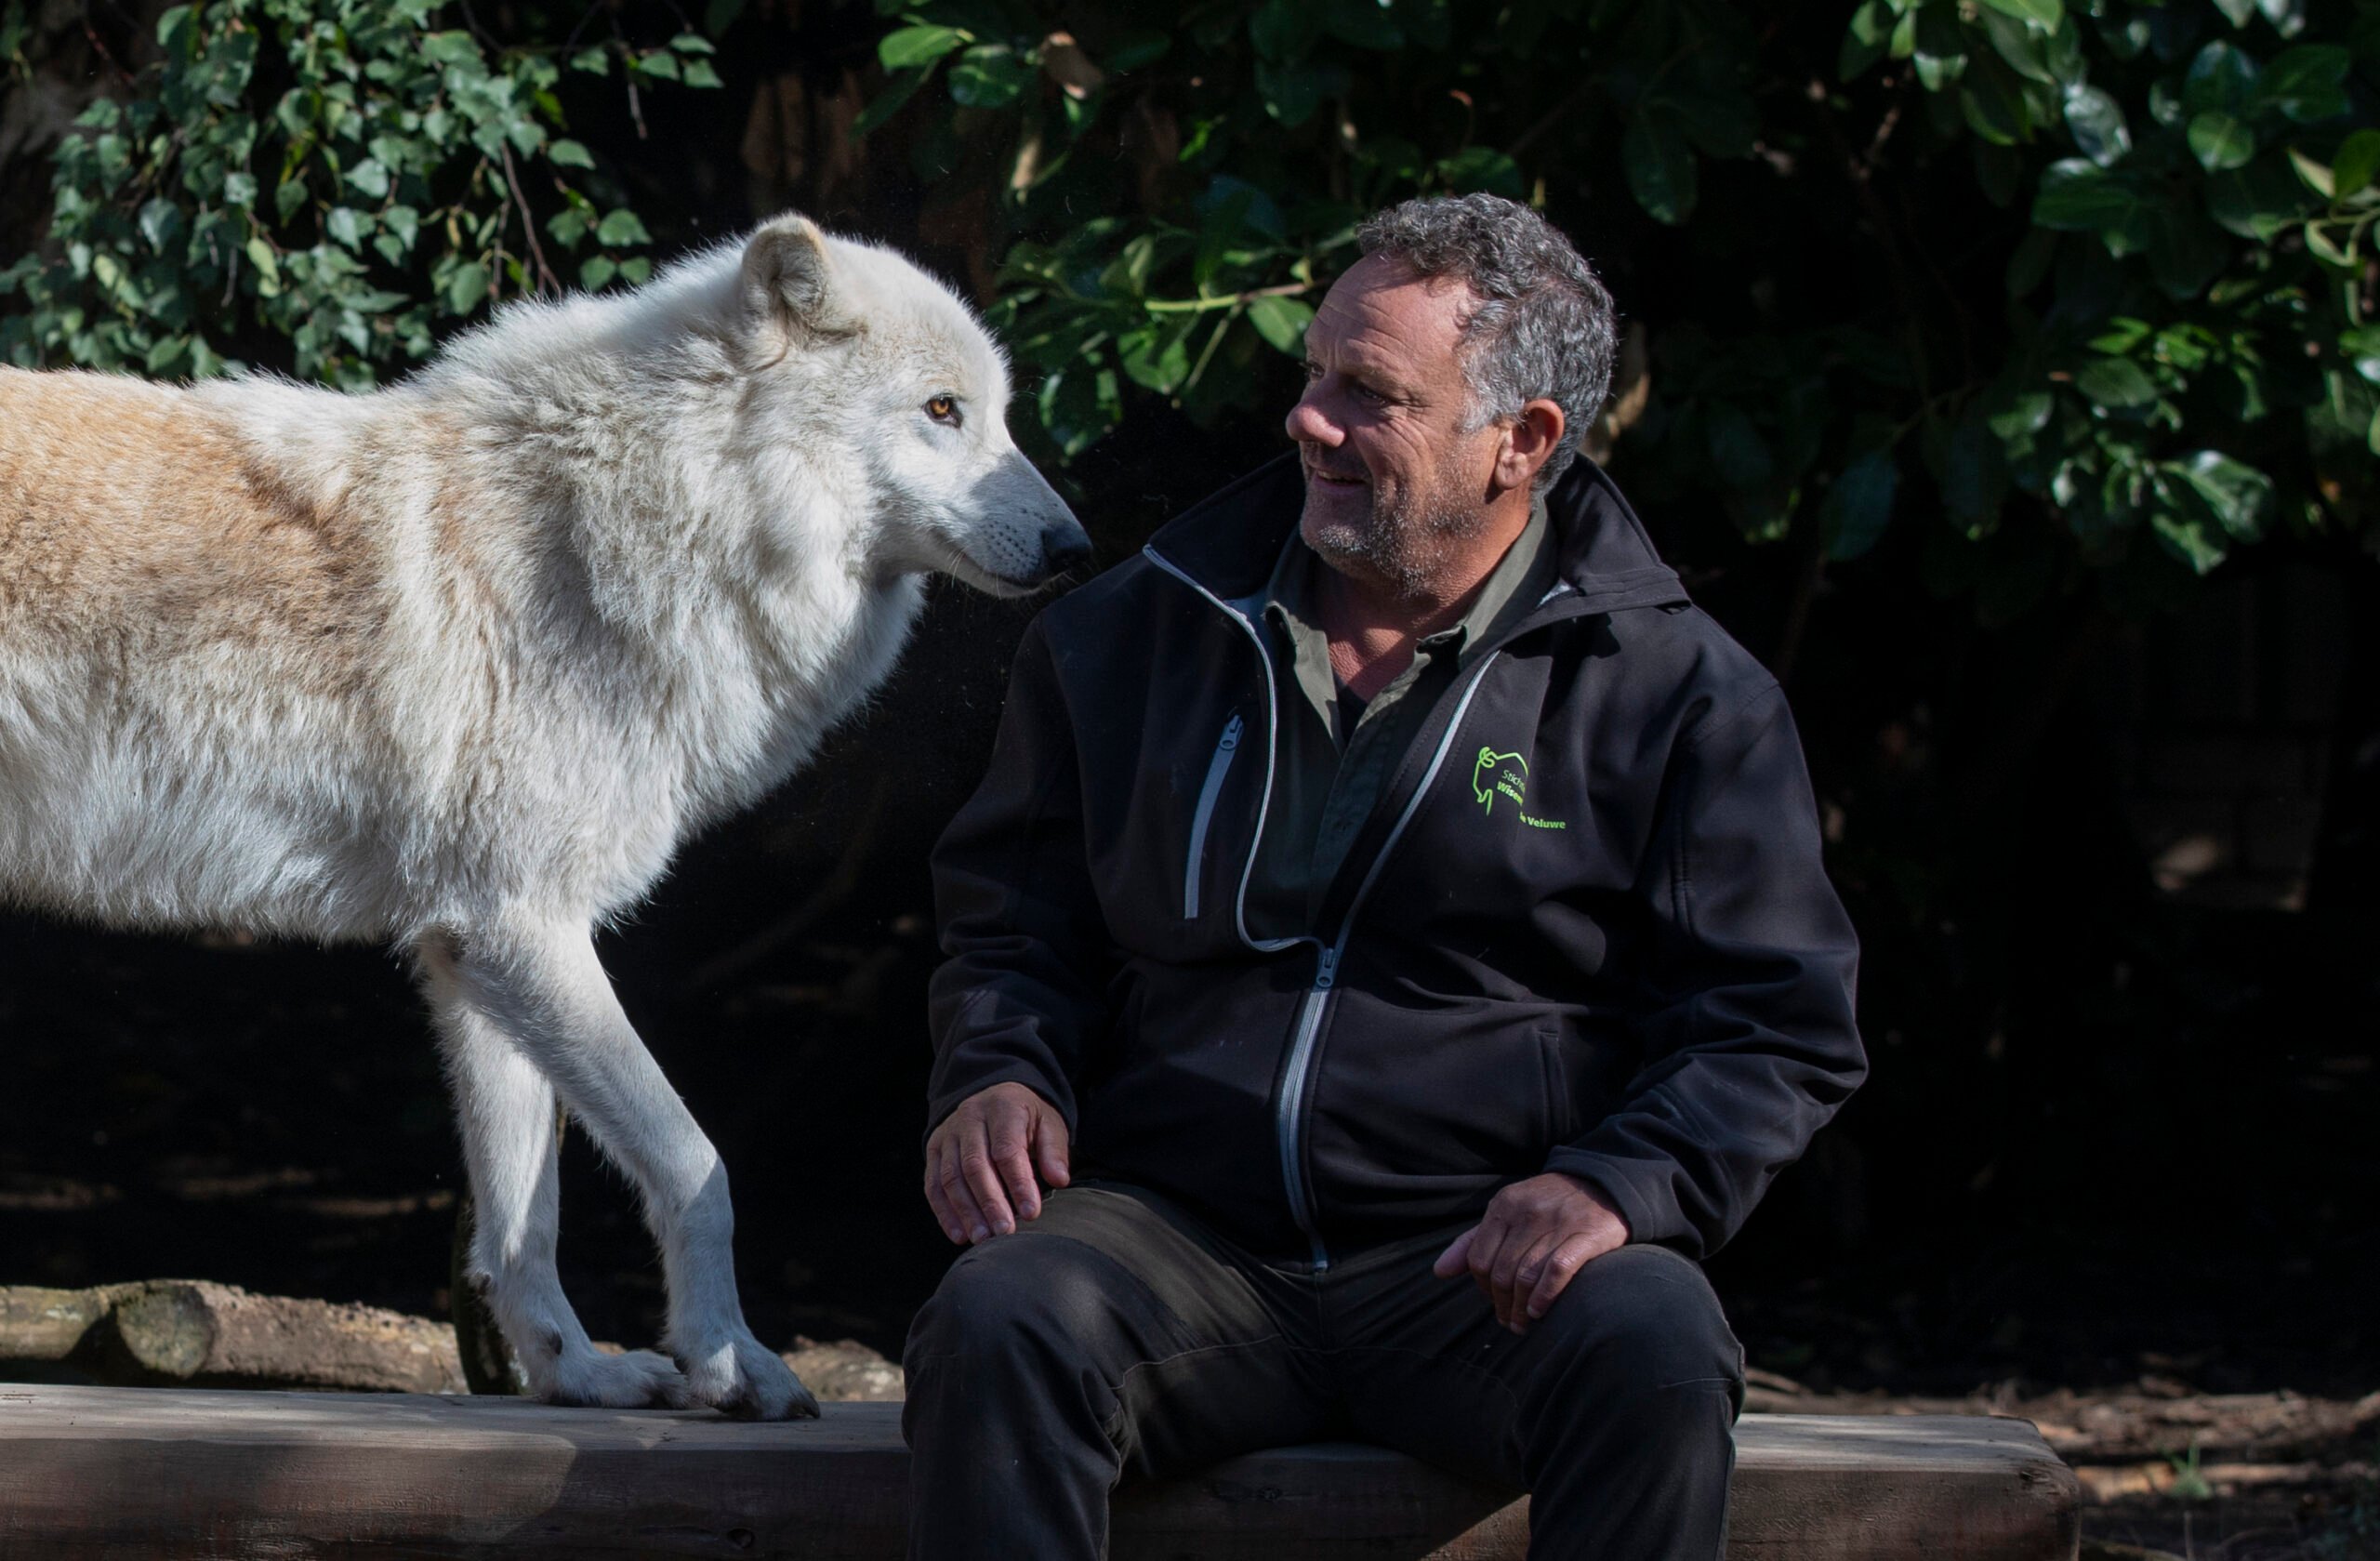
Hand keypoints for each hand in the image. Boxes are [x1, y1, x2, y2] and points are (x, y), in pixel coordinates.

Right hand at [923, 1082, 1070, 1244]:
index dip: (1018, 1183)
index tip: (1032, 1213)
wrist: (994, 1097)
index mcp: (1002, 1107)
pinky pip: (933, 1185)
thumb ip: (1054, 1151)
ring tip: (983, 1239)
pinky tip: (959, 1235)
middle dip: (990, 1203)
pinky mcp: (934, 1150)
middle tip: (1005, 1232)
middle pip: (975, 1165)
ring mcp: (948, 1134)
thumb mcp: (1049, 1124)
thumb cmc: (1026, 1118)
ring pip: (951, 1177)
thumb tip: (1059, 1180)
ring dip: (966, 1212)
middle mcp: (969, 1118)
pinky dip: (945, 1213)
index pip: (1007, 1150)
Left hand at [1431, 1173, 1628, 1333]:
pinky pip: (1557, 1271)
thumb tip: (1439, 1272)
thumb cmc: (1548, 1206)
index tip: (1494, 1301)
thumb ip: (1474, 1241)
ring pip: (1526, 1275)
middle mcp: (1528, 1212)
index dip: (1482, 1287)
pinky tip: (1539, 1311)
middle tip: (1509, 1322)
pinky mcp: (1587, 1235)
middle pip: (1501, 1271)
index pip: (1479, 1258)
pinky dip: (1544, 1296)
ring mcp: (1558, 1222)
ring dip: (1520, 1308)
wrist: (1602, 1185)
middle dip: (1501, 1304)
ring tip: (1523, 1324)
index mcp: (1505, 1205)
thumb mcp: (1508, 1213)